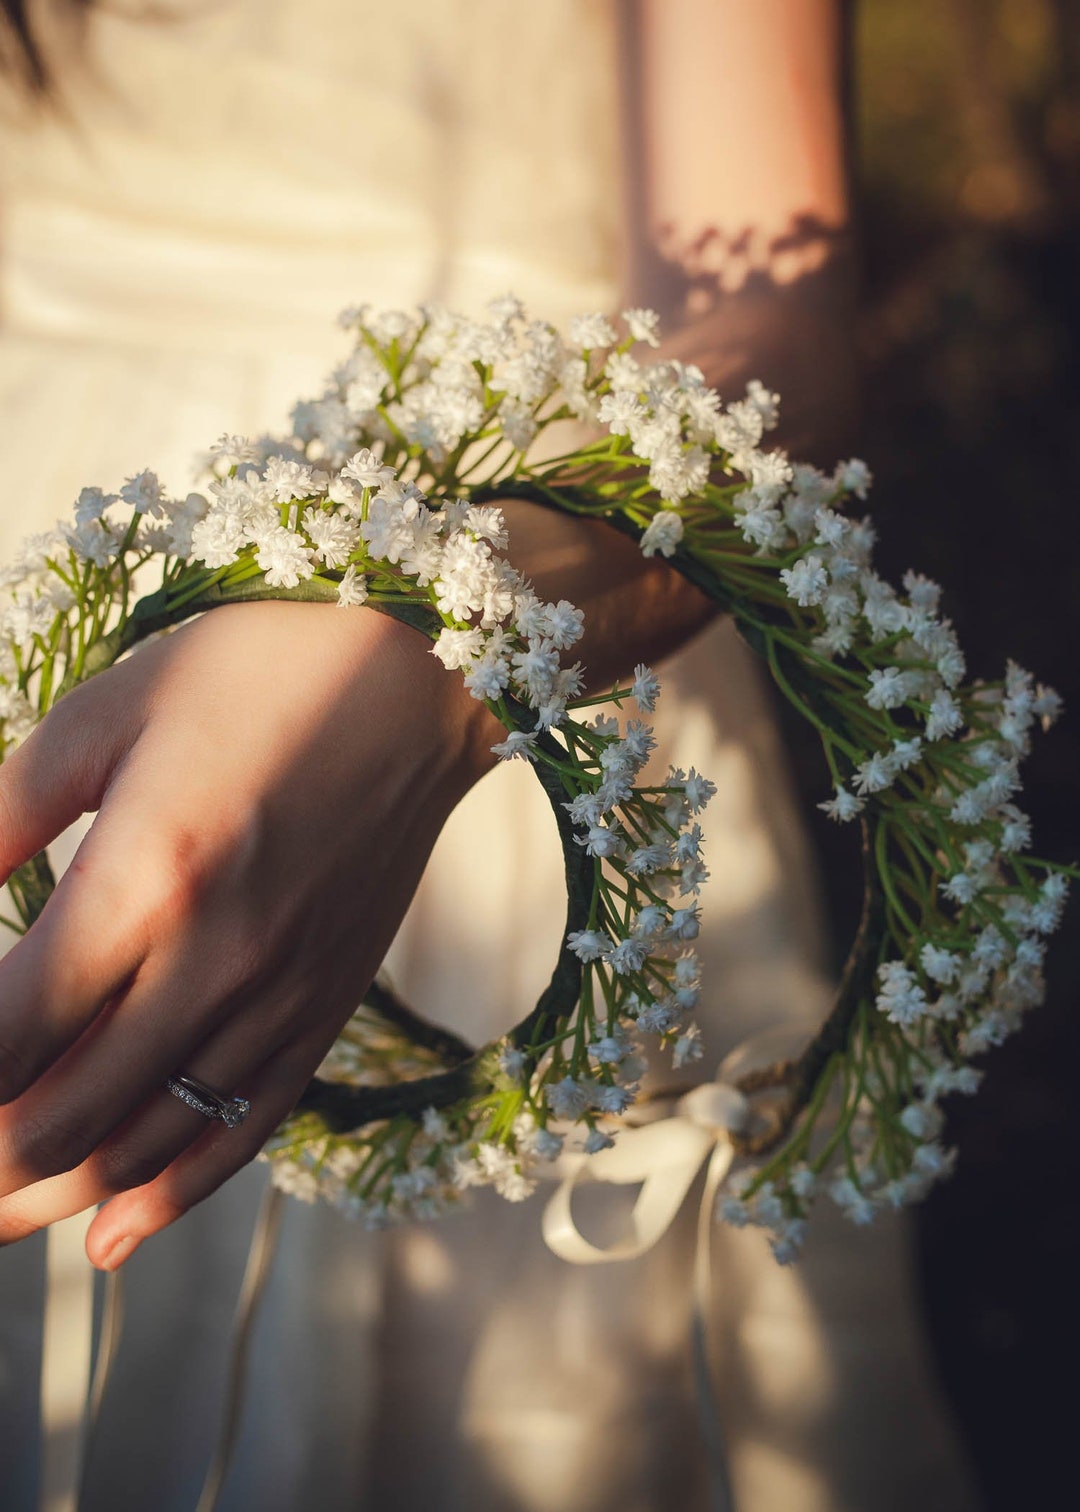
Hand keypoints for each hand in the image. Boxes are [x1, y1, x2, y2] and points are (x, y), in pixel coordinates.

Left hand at [0, 600, 497, 1266]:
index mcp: (147, 877)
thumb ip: (3, 814)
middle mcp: (215, 961)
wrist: (417, 687)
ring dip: (46, 1195)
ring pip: (144, 1145)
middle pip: (60, 1117)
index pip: (7, 1033)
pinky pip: (242, 1130)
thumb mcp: (107, 713)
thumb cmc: (257, 677)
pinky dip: (168, 1197)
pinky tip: (108, 1237)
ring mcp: (278, 999)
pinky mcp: (323, 1012)